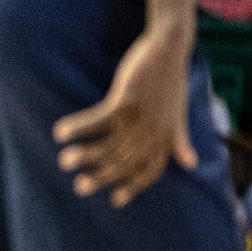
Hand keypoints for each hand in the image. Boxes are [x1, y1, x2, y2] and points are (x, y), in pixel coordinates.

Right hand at [53, 26, 196, 206]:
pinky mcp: (126, 101)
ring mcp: (140, 118)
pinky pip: (97, 121)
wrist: (169, 49)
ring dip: (84, 154)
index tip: (115, 201)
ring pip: (108, 145)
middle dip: (101, 176)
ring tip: (65, 161)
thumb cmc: (170, 81)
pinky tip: (60, 132)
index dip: (133, 187)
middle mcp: (153, 133)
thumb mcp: (177, 114)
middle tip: (80, 187)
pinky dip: (78, 127)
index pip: (150, 171)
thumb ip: (179, 140)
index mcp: (166, 138)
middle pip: (124, 162)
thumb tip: (191, 164)